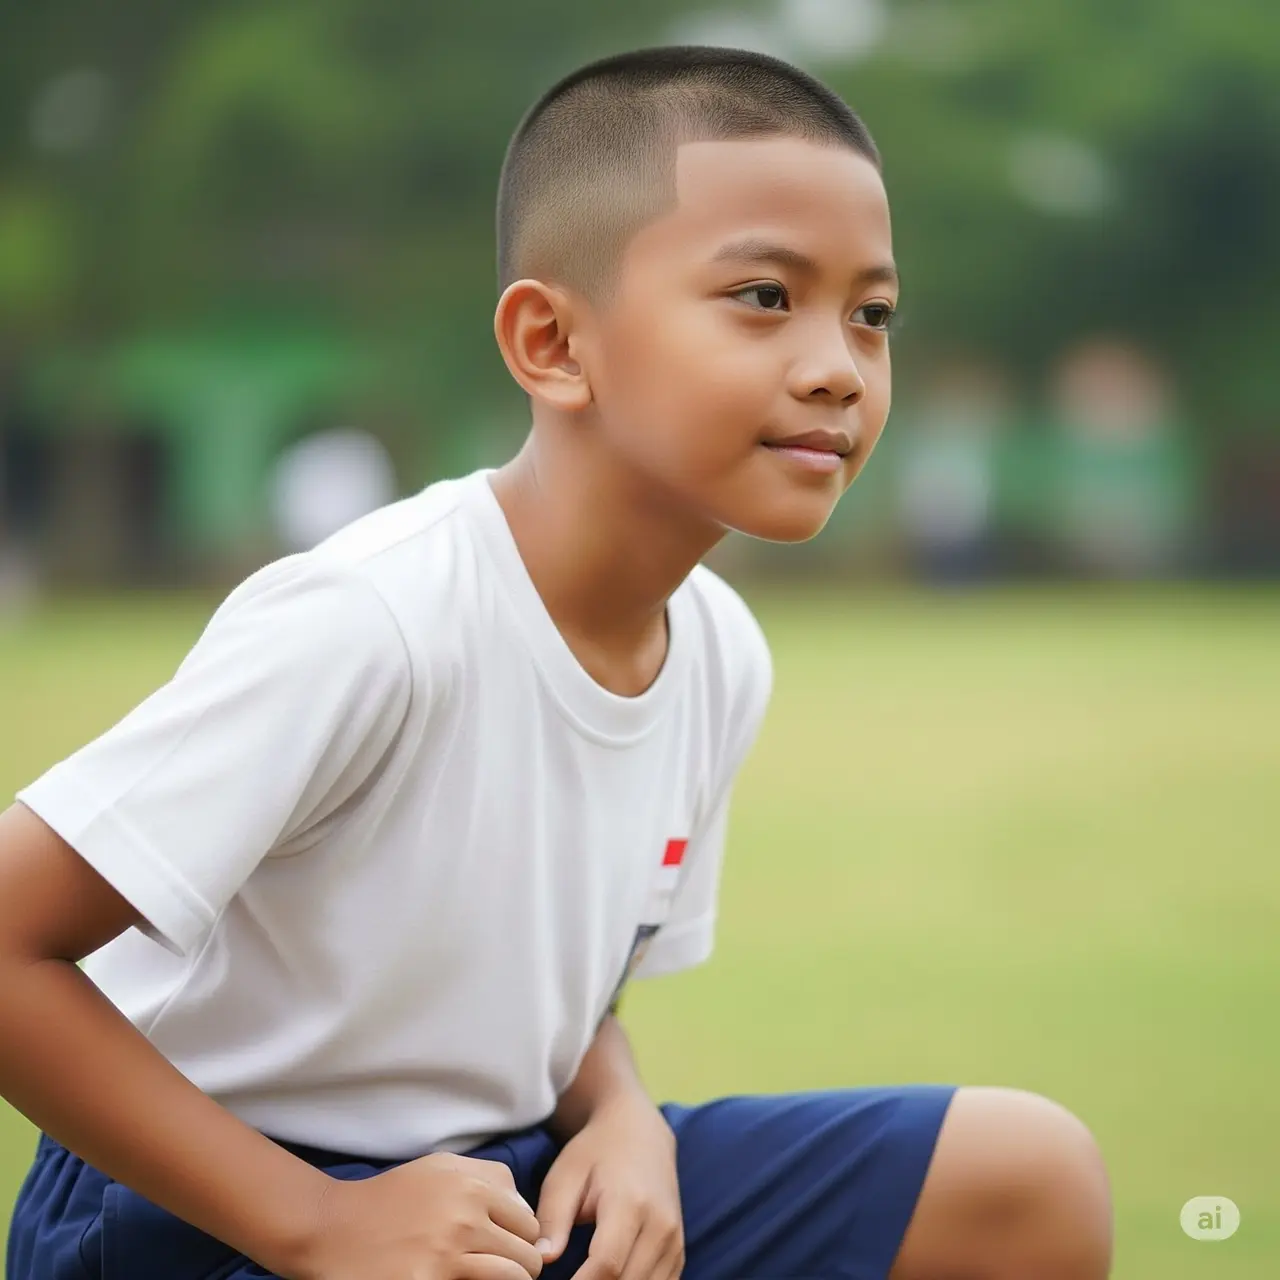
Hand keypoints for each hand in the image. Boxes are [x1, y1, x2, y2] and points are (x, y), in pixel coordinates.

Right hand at [292, 1151, 544, 1279]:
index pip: (529, 1223)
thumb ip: (487, 1176)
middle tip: (499, 1271)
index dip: (522, 1240)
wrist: (333, 1229)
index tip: (506, 1250)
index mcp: (470, 1187)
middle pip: (527, 1254)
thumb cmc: (390, 1198)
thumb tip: (524, 1206)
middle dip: (521, 1267)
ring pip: (513, 1278)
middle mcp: (465, 1218)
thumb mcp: (439, 1168)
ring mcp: (447, 1254)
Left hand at [535, 1094, 683, 1279]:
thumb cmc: (596, 1153)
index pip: (607, 1265)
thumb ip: (553, 1218)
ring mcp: (675, 1241)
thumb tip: (542, 1259)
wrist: (641, 1133)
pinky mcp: (679, 1252)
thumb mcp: (566, 1176)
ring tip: (586, 1278)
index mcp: (630, 1203)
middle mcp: (661, 1226)